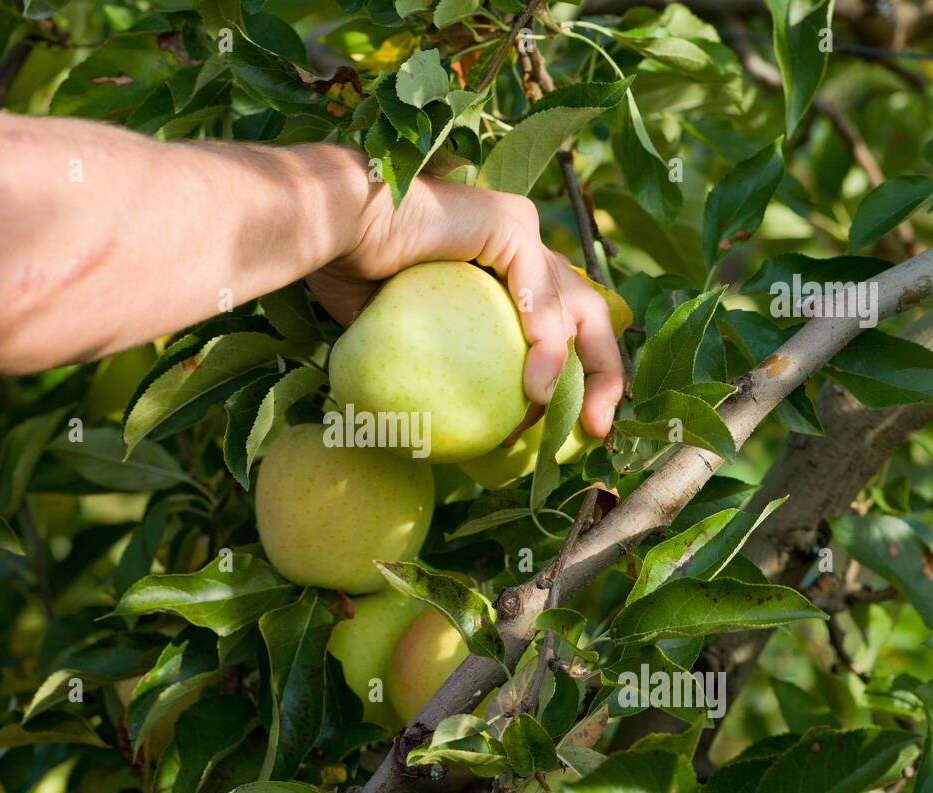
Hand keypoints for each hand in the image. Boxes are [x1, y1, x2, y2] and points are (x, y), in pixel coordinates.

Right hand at [307, 172, 623, 438]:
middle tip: (597, 428)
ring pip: (576, 305)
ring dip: (576, 369)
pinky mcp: (509, 222)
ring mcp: (520, 231)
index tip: (579, 430)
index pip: (564, 326)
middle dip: (605, 376)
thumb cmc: (351, 276)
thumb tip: (452, 429)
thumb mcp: (408, 336)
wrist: (327, 227)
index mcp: (504, 272)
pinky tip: (540, 383)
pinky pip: (539, 289)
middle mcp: (522, 247)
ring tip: (554, 414)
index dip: (580, 378)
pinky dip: (546, 340)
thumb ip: (443, 367)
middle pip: (590, 315)